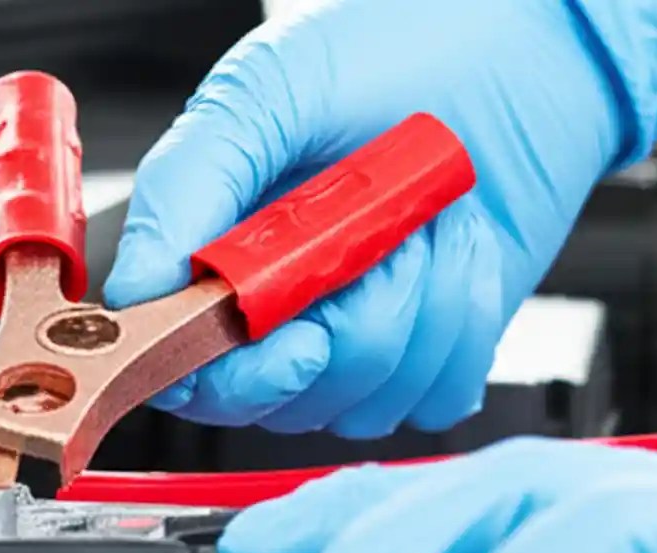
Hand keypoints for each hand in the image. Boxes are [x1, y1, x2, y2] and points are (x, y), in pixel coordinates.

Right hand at [104, 0, 656, 436]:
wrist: (521, 47)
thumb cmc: (390, 53)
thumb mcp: (263, 93)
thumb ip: (185, 187)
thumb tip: (135, 287)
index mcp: (212, 254)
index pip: (181, 366)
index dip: (231, 375)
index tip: (293, 336)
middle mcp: (274, 309)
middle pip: (272, 399)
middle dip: (342, 332)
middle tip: (374, 246)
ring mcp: (350, 338)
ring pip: (357, 402)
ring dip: (410, 311)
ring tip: (420, 223)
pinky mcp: (428, 350)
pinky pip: (432, 395)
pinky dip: (459, 326)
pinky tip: (456, 254)